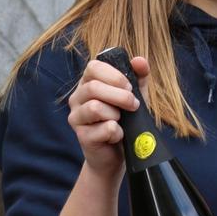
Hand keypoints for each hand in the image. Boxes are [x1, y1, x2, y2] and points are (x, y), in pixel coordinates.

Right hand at [67, 56, 148, 178]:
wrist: (117, 154)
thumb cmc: (125, 122)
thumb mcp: (135, 96)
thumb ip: (138, 78)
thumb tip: (140, 60)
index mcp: (88, 83)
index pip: (93, 67)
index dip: (114, 75)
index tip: (129, 87)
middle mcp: (77, 98)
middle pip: (94, 87)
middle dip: (121, 96)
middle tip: (133, 105)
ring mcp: (76, 117)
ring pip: (95, 107)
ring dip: (116, 115)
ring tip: (121, 121)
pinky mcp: (82, 136)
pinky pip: (104, 128)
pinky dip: (117, 132)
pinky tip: (117, 136)